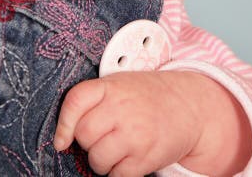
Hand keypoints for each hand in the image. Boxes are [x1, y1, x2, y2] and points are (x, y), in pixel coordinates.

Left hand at [53, 71, 250, 176]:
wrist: (190, 106)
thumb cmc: (146, 97)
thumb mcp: (119, 85)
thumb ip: (93, 100)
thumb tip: (63, 136)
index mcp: (111, 87)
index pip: (75, 101)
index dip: (63, 125)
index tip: (62, 141)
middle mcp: (122, 109)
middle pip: (84, 135)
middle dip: (87, 143)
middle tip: (102, 138)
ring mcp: (135, 134)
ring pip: (97, 159)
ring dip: (101, 161)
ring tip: (115, 150)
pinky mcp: (147, 157)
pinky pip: (117, 175)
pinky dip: (118, 173)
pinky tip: (127, 159)